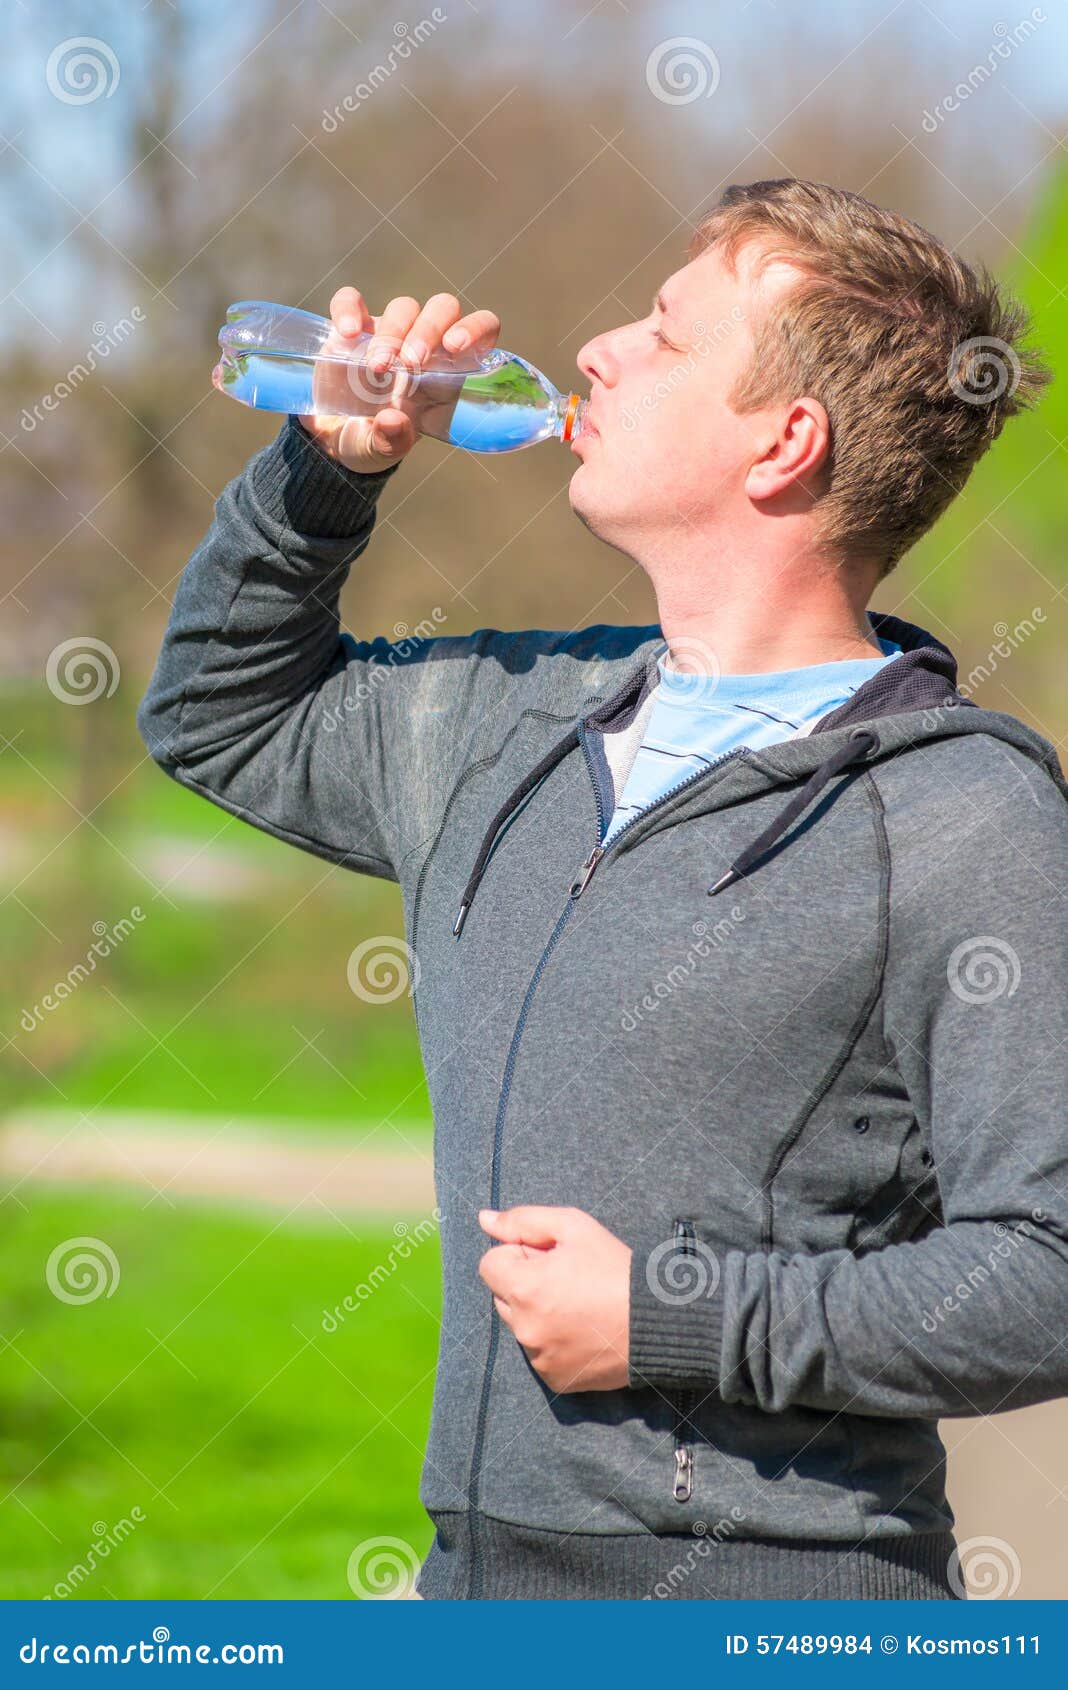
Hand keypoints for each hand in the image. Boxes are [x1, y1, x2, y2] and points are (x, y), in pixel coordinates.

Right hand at [300, 288, 500, 473]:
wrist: (333, 438)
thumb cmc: (373, 442)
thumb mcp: (382, 451)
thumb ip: (391, 442)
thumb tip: (393, 421)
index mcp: (448, 374)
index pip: (482, 331)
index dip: (475, 329)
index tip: (455, 347)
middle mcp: (424, 347)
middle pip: (443, 309)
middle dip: (428, 330)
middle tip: (408, 364)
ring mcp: (390, 334)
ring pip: (404, 307)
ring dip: (393, 332)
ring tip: (376, 367)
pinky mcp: (354, 328)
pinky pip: (352, 301)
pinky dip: (349, 309)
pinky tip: (347, 333)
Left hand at [478, 1206, 631, 1392]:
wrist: (657, 1322)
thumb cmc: (616, 1269)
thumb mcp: (573, 1227)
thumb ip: (523, 1221)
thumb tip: (485, 1219)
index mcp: (524, 1288)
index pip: (490, 1264)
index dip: (519, 1254)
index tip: (549, 1258)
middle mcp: (525, 1328)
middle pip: (503, 1295)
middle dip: (525, 1283)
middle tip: (566, 1278)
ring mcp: (538, 1358)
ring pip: (520, 1325)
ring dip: (537, 1312)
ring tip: (578, 1305)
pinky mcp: (554, 1379)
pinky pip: (538, 1352)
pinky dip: (552, 1340)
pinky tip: (582, 1329)